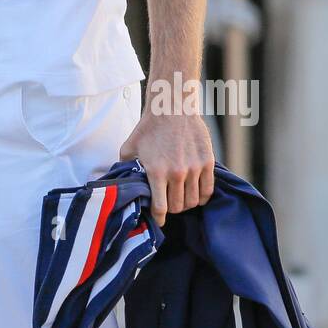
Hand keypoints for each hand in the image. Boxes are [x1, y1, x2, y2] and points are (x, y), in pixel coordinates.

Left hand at [119, 77, 214, 226]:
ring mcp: (194, 168)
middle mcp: (176, 173)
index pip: (160, 208)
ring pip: (193, 201)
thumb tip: (120, 183)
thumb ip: (125, 167)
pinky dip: (202, 197)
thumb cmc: (148, 128)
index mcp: (156, 172)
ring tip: (181, 199)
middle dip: (172, 209)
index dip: (159, 218)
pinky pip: (208, 190)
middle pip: (178, 207)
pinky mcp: (207, 162)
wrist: (171, 107)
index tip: (159, 220)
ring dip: (187, 204)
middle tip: (169, 204)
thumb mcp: (129, 147)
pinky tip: (195, 194)